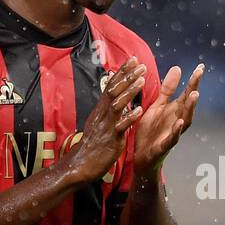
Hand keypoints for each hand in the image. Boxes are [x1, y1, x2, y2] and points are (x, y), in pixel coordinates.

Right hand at [66, 58, 145, 182]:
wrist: (82, 164)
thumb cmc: (93, 144)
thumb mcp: (99, 122)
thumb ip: (106, 109)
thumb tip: (114, 95)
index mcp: (101, 109)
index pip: (112, 86)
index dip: (122, 72)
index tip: (133, 60)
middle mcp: (103, 114)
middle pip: (114, 91)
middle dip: (128, 77)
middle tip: (141, 65)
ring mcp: (106, 126)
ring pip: (117, 105)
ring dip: (129, 92)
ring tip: (142, 81)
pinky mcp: (111, 139)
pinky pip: (121, 127)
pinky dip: (129, 118)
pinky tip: (139, 110)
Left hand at [132, 62, 202, 174]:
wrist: (140, 157)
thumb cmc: (151, 131)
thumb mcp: (157, 106)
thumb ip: (168, 89)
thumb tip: (178, 68)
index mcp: (174, 110)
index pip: (186, 93)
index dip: (193, 80)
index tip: (200, 66)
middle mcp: (177, 120)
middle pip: (188, 104)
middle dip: (194, 89)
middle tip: (198, 74)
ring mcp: (172, 134)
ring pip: (185, 120)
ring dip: (190, 108)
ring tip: (194, 94)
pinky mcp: (163, 146)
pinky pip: (172, 139)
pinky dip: (177, 131)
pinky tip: (180, 123)